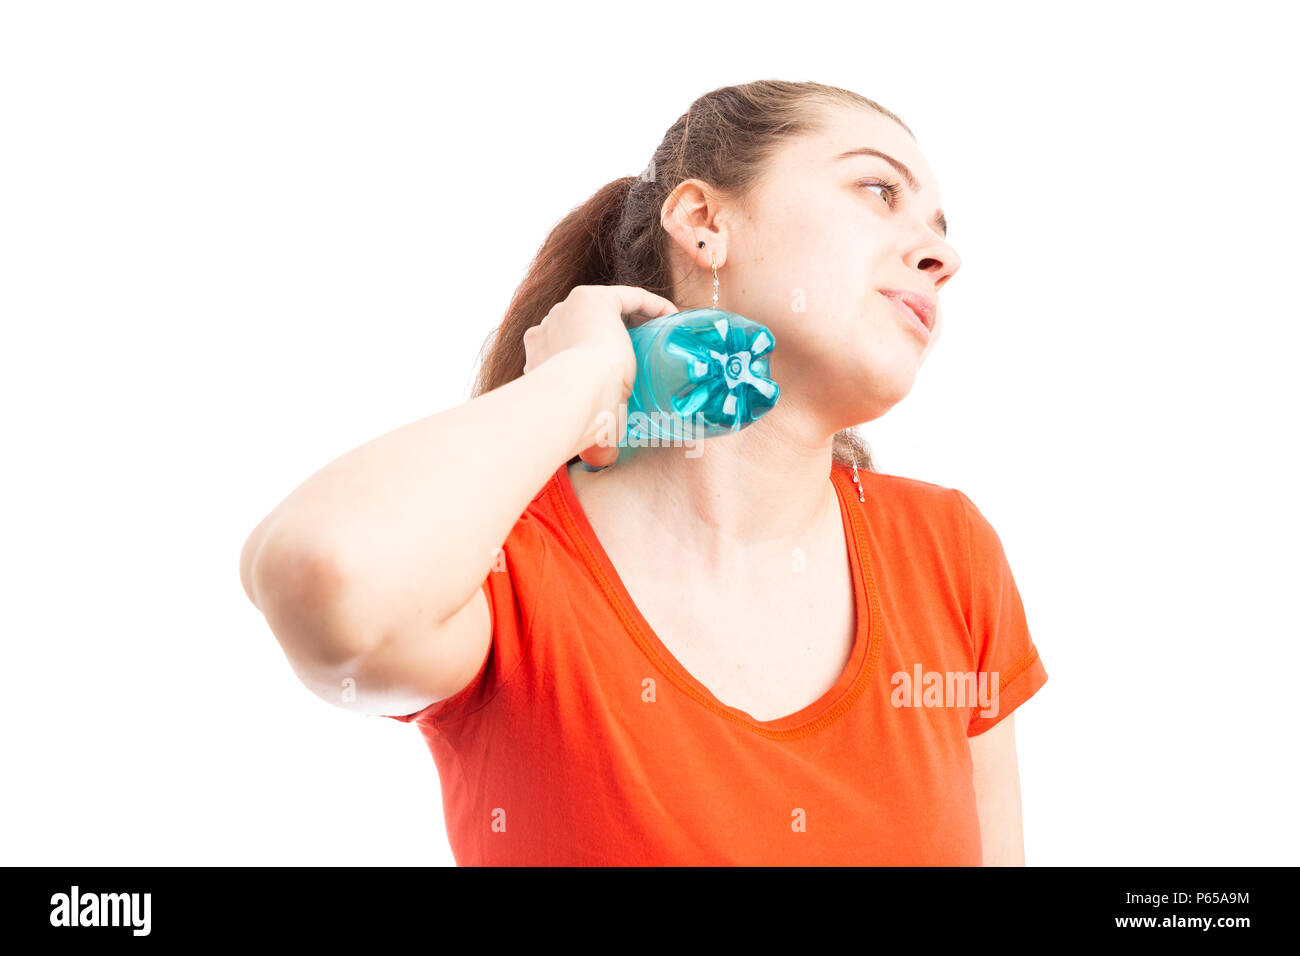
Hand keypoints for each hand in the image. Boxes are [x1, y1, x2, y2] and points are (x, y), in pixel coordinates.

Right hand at [522, 285, 677, 468]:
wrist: (570, 397)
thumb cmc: (574, 417)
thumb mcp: (584, 427)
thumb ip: (592, 440)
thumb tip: (603, 462)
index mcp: (538, 354)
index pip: (565, 347)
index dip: (593, 355)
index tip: (620, 368)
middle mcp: (548, 326)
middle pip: (584, 324)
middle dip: (610, 336)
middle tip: (640, 356)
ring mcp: (567, 309)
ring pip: (606, 309)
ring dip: (632, 319)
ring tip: (658, 336)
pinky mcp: (592, 299)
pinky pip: (628, 296)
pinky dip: (650, 304)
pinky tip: (670, 317)